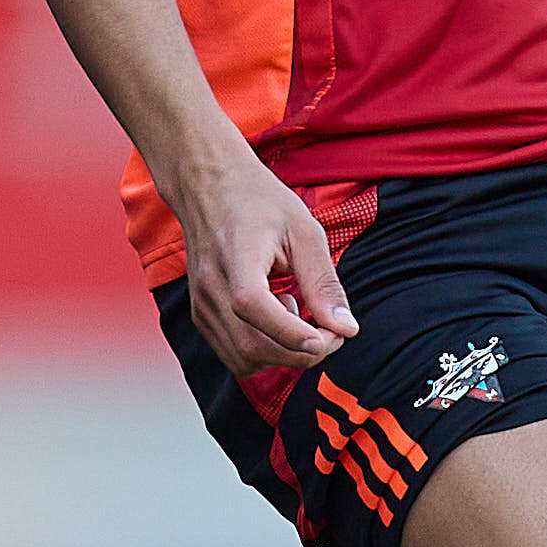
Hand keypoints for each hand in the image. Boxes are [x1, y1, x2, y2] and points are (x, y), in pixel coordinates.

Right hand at [178, 157, 356, 372]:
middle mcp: (210, 286)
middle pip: (251, 346)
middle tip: (332, 332)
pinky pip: (234, 354)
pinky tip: (276, 315)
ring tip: (295, 310)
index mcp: (236, 256)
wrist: (209, 187)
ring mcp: (200, 305)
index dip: (293, 333)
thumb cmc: (259, 202)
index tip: (332, 337)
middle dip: (302, 352)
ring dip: (283, 353)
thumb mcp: (304, 231)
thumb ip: (324, 283)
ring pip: (244, 360)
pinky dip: (264, 350)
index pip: (254, 307)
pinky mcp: (201, 316)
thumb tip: (346, 328)